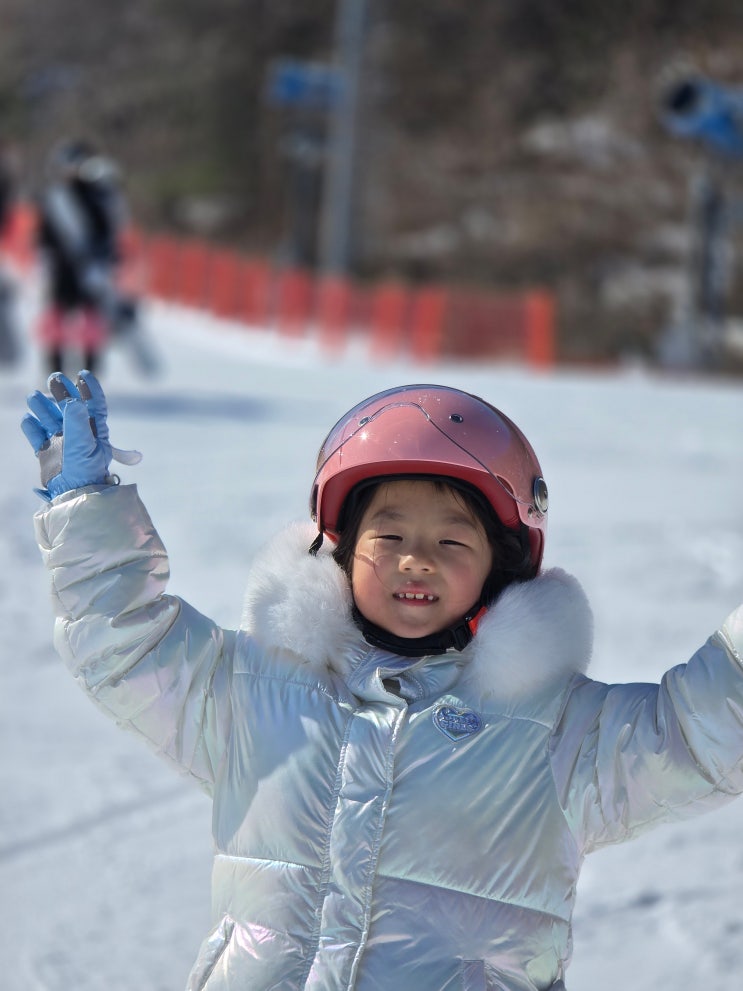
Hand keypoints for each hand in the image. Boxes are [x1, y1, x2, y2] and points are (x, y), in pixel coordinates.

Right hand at [21, 370, 141, 500]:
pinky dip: (31, 427)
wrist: (72, 493)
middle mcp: (78, 432)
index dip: (90, 389)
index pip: (94, 404)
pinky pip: (36, 435)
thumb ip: (77, 420)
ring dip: (42, 407)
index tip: (82, 375)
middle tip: (53, 379)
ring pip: (49, 418)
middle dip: (61, 392)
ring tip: (33, 397)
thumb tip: (72, 400)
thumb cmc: (84, 469)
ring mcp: (61, 442)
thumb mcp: (84, 443)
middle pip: (68, 407)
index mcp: (95, 429)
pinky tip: (29, 420)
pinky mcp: (46, 452)